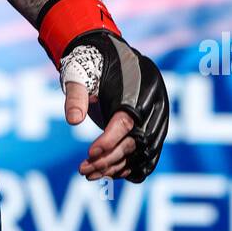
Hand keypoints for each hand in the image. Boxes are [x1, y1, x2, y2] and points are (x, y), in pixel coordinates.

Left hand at [59, 34, 168, 182]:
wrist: (109, 56)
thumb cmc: (93, 65)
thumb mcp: (79, 75)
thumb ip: (75, 95)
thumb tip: (73, 120)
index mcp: (137, 86)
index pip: (126, 121)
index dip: (109, 140)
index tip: (89, 153)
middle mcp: (154, 103)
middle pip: (136, 141)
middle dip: (109, 159)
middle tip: (83, 169)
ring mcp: (158, 117)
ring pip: (143, 152)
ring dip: (117, 167)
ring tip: (89, 174)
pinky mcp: (155, 127)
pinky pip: (149, 154)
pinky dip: (132, 167)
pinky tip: (109, 174)